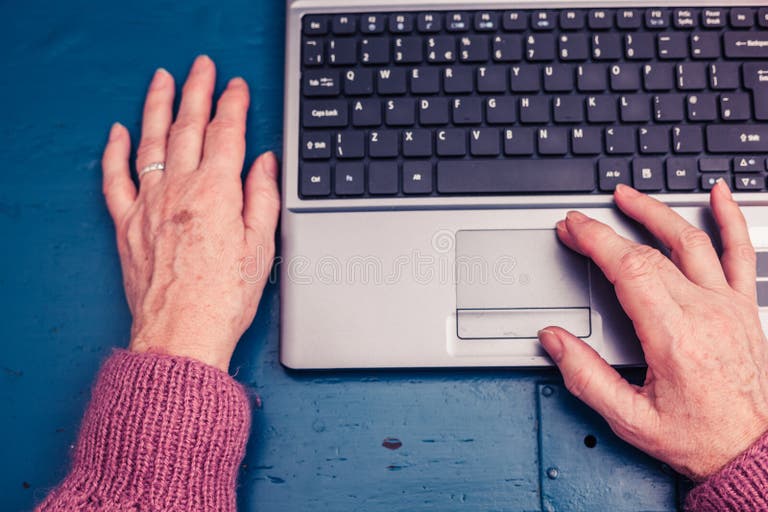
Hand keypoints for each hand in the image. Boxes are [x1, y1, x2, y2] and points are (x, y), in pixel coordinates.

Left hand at [100, 55, 279, 370]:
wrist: (183, 335)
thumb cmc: (224, 299)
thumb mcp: (261, 247)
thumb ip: (263, 197)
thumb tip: (265, 163)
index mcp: (217, 193)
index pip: (227, 134)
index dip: (233, 105)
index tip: (237, 87)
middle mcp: (179, 190)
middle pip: (188, 127)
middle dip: (197, 91)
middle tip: (203, 67)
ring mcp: (149, 205)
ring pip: (151, 141)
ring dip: (157, 106)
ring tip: (163, 80)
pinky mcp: (127, 225)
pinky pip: (115, 178)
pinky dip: (114, 152)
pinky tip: (118, 132)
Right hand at [538, 182, 767, 480]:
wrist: (752, 452)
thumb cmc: (697, 438)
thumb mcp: (629, 419)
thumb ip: (585, 377)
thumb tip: (553, 340)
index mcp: (673, 337)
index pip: (629, 268)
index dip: (596, 240)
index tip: (572, 228)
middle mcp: (704, 313)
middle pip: (650, 252)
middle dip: (608, 231)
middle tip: (579, 224)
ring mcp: (728, 307)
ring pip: (691, 241)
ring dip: (655, 212)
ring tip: (628, 196)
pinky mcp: (744, 309)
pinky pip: (740, 253)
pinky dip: (730, 219)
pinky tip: (718, 196)